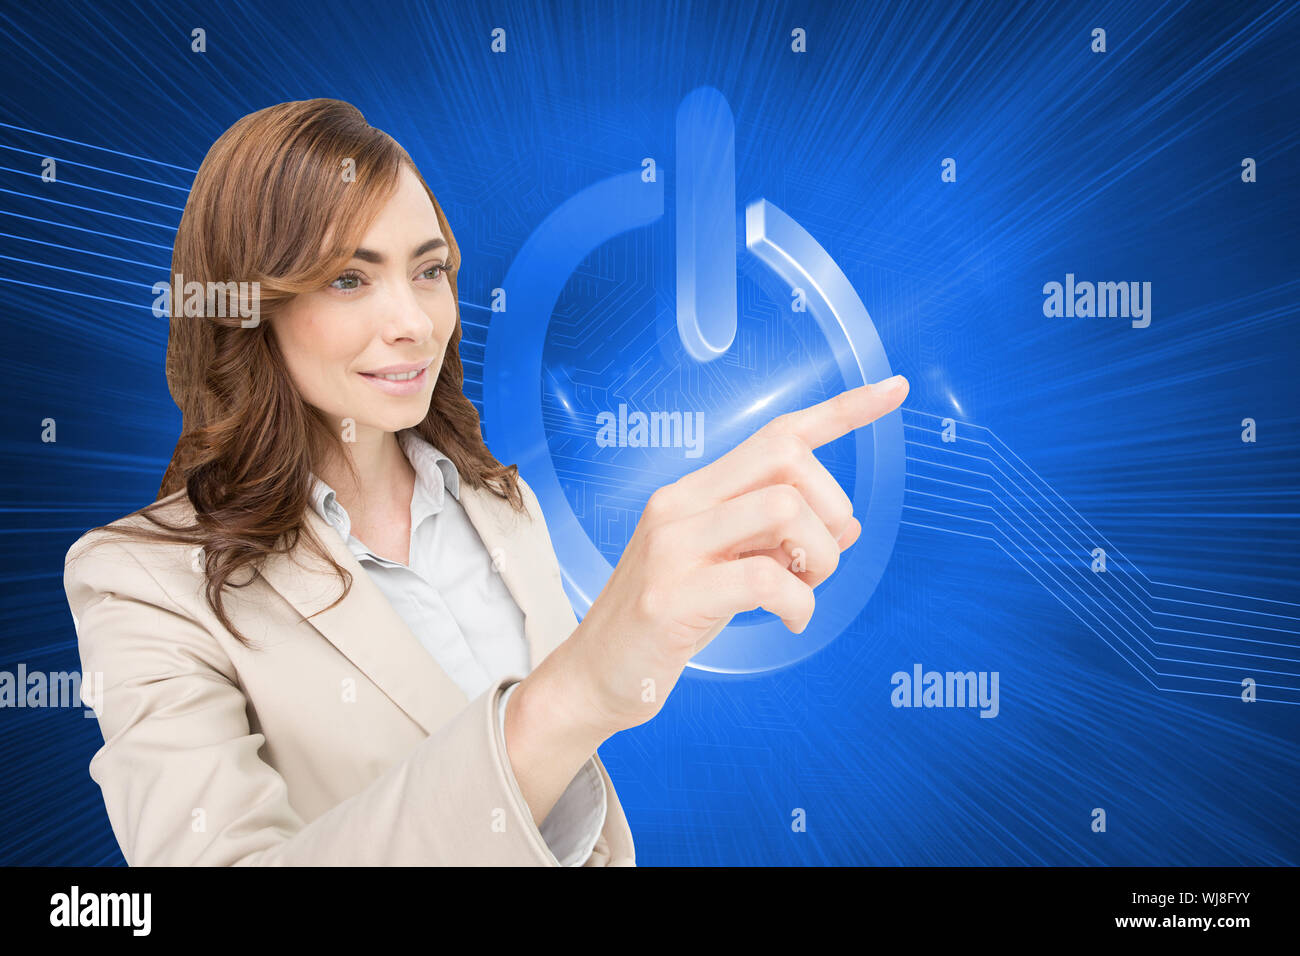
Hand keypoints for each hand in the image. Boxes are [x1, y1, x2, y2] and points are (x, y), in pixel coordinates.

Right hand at [550, 373, 909, 735]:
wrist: (594, 678)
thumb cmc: (666, 623)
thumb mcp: (728, 571)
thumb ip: (781, 542)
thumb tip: (849, 523)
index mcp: (695, 492)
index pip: (778, 433)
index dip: (843, 410)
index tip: (895, 390)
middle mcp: (679, 504)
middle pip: (789, 459)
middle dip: (830, 509)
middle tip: (816, 563)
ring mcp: (672, 546)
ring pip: (784, 510)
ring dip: (819, 558)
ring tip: (802, 592)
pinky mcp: (673, 596)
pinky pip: (767, 579)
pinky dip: (799, 604)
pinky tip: (789, 622)